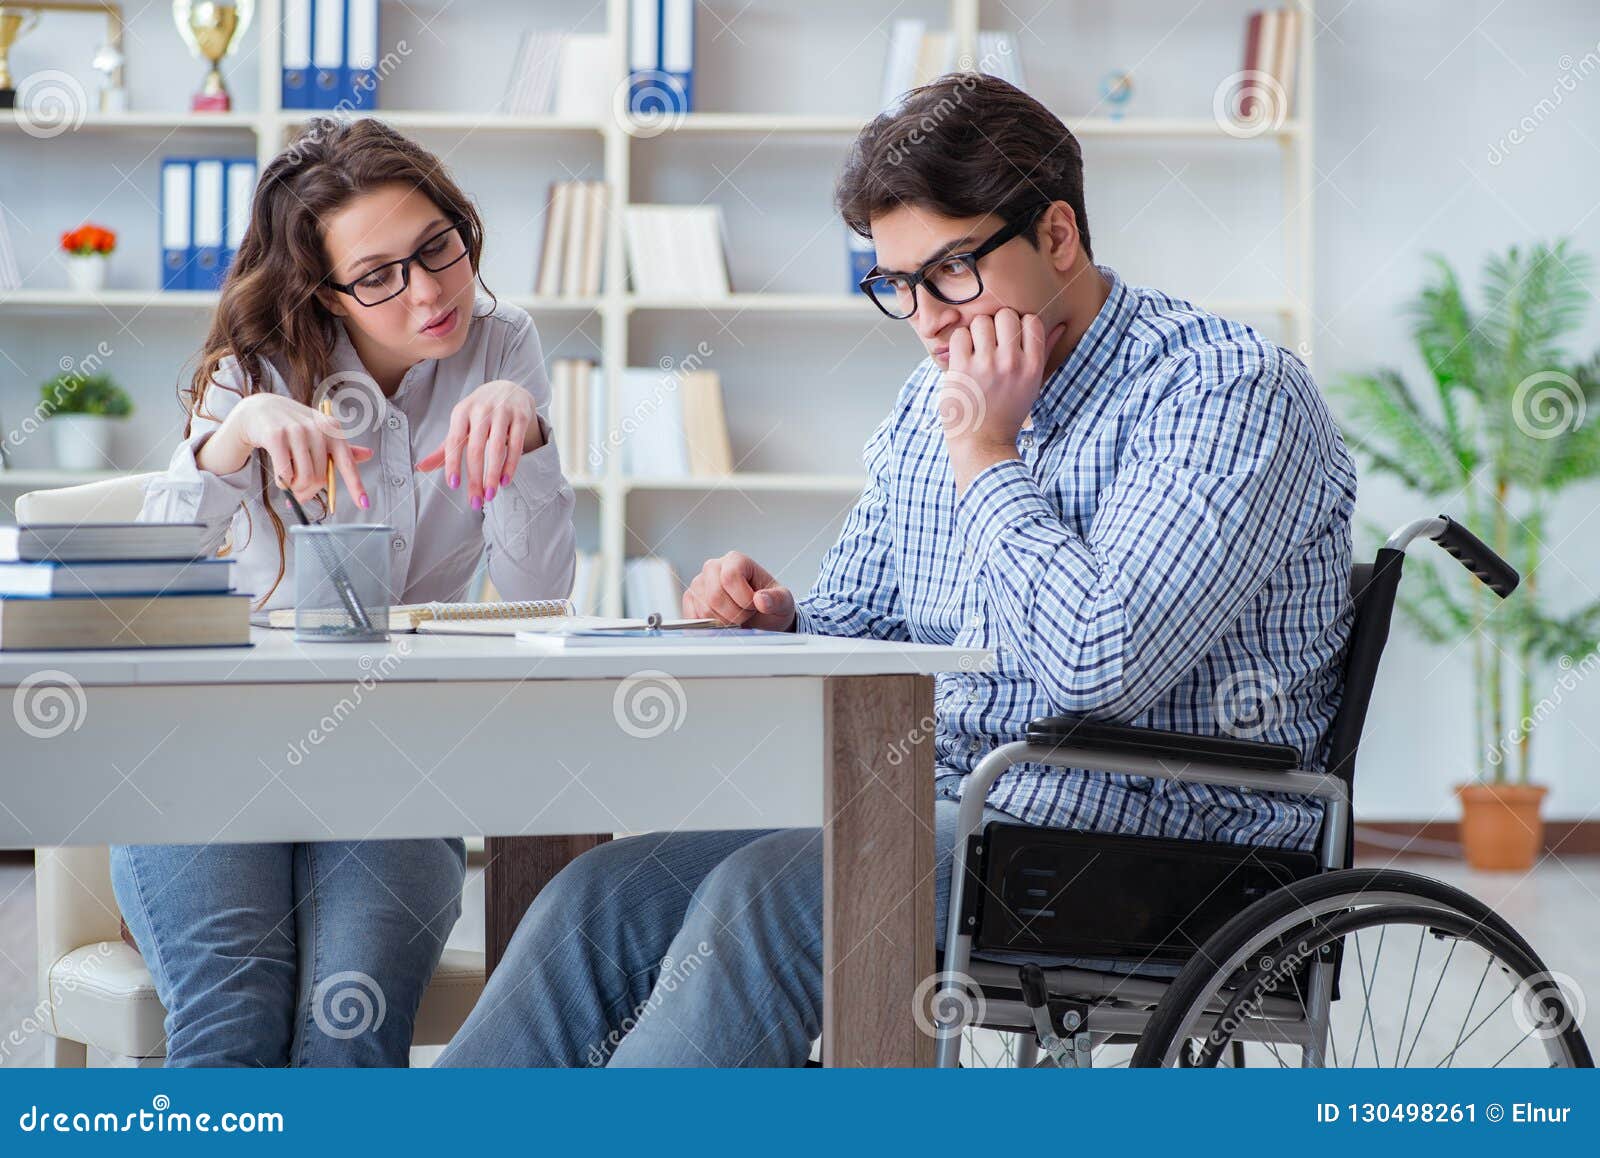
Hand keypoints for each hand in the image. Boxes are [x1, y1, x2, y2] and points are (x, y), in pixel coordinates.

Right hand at [208, 393, 372, 507]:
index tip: (364, 505)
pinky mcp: (276, 436)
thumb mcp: (320, 432)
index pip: (347, 463)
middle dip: (308, 492)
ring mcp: (296, 431)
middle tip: (299, 494)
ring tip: (289, 482)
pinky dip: (282, 482)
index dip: (356, 486)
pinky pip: (284, 474)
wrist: (260, 408)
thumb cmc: (294, 425)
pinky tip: (280, 475)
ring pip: (304, 478)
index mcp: (333, 430)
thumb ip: (341, 448)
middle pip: (321, 479)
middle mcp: (317, 429)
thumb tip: (369, 454)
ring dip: (294, 488)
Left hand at [414, 379, 540, 510]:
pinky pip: (516, 445)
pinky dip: (510, 465)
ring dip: (493, 475)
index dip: (452, 464)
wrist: (509, 387)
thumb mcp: (461, 425)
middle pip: (475, 449)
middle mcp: (480, 410)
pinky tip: (505, 481)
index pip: (454, 442)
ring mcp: (502, 412)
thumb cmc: (480, 412)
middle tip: (475, 501)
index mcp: (461, 412)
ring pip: (496, 448)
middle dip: (475, 478)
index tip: (453, 485)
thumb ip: (444, 449)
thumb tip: (420, 468)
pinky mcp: (521, 416)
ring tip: (490, 495)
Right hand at [682, 551, 796, 630]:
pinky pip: (694, 618)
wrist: (761, 616)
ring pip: (704, 610)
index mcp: (735, 560)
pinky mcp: (690, 599)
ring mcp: (699, 584)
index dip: (744, 599)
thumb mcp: (783, 601)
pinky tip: (723, 622)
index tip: (754, 605)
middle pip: (715, 596)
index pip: (730, 577)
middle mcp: (713, 568)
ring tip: (736, 617)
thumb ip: (776, 599)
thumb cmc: (770, 604)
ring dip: (724, 622)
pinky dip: (710, 626)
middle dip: (735, 614)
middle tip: (747, 615)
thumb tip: (761, 600)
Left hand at [942, 308, 1065, 488]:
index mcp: (1032, 366)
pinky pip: (960, 335)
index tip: (1010, 338)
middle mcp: (1012, 363)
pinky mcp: (962, 368)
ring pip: (981, 321)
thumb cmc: (1007, 413)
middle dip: (996, 325)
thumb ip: (1044, 352)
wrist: (982, 442)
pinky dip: (959, 343)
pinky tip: (962, 358)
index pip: (1032, 320)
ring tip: (975, 351)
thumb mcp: (1032, 385)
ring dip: (976, 333)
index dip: (1019, 324)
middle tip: (990, 343)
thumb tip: (1060, 326)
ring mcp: (987, 365)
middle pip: (1006, 315)